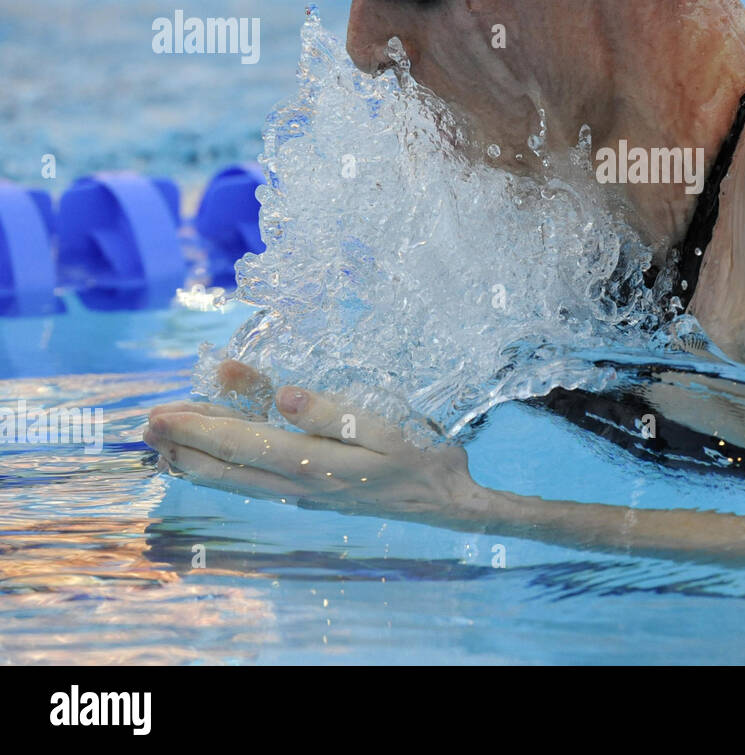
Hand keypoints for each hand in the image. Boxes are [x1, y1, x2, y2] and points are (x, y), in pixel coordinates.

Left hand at [143, 361, 488, 526]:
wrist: (445, 503)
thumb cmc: (422, 456)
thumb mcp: (387, 425)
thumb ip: (331, 411)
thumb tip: (281, 395)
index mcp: (315, 463)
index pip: (242, 443)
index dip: (198, 427)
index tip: (160, 413)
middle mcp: (299, 484)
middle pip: (225, 467)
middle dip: (182, 445)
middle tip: (145, 424)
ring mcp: (301, 494)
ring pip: (233, 479)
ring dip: (195, 458)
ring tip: (163, 440)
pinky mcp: (307, 494)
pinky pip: (251, 481)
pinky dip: (222, 466)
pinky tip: (210, 457)